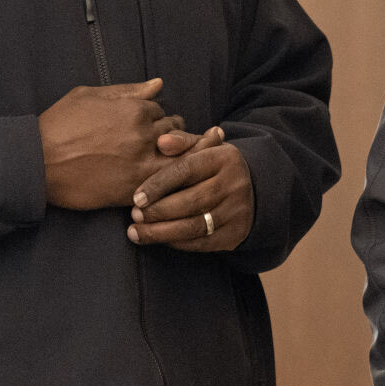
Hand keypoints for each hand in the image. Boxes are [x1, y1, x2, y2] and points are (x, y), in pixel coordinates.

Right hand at [39, 78, 182, 208]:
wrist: (36, 163)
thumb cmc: (58, 125)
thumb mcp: (89, 96)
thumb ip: (128, 90)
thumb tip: (158, 84)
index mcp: (134, 110)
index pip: (162, 111)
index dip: (155, 118)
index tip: (146, 127)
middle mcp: (143, 135)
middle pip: (174, 132)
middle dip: (168, 136)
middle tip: (155, 144)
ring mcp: (141, 164)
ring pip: (177, 158)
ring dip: (172, 158)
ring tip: (158, 162)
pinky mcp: (134, 189)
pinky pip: (166, 183)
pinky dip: (165, 181)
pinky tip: (156, 181)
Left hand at [128, 131, 252, 251]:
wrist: (250, 190)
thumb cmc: (212, 168)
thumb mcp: (202, 149)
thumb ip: (180, 143)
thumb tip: (161, 142)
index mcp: (225, 158)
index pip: (187, 170)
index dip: (159, 184)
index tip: (136, 197)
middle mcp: (235, 184)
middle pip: (191, 201)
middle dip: (158, 211)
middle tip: (134, 215)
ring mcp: (237, 211)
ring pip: (194, 226)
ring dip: (161, 232)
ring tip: (135, 232)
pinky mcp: (236, 233)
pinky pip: (202, 243)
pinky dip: (176, 243)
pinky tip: (157, 239)